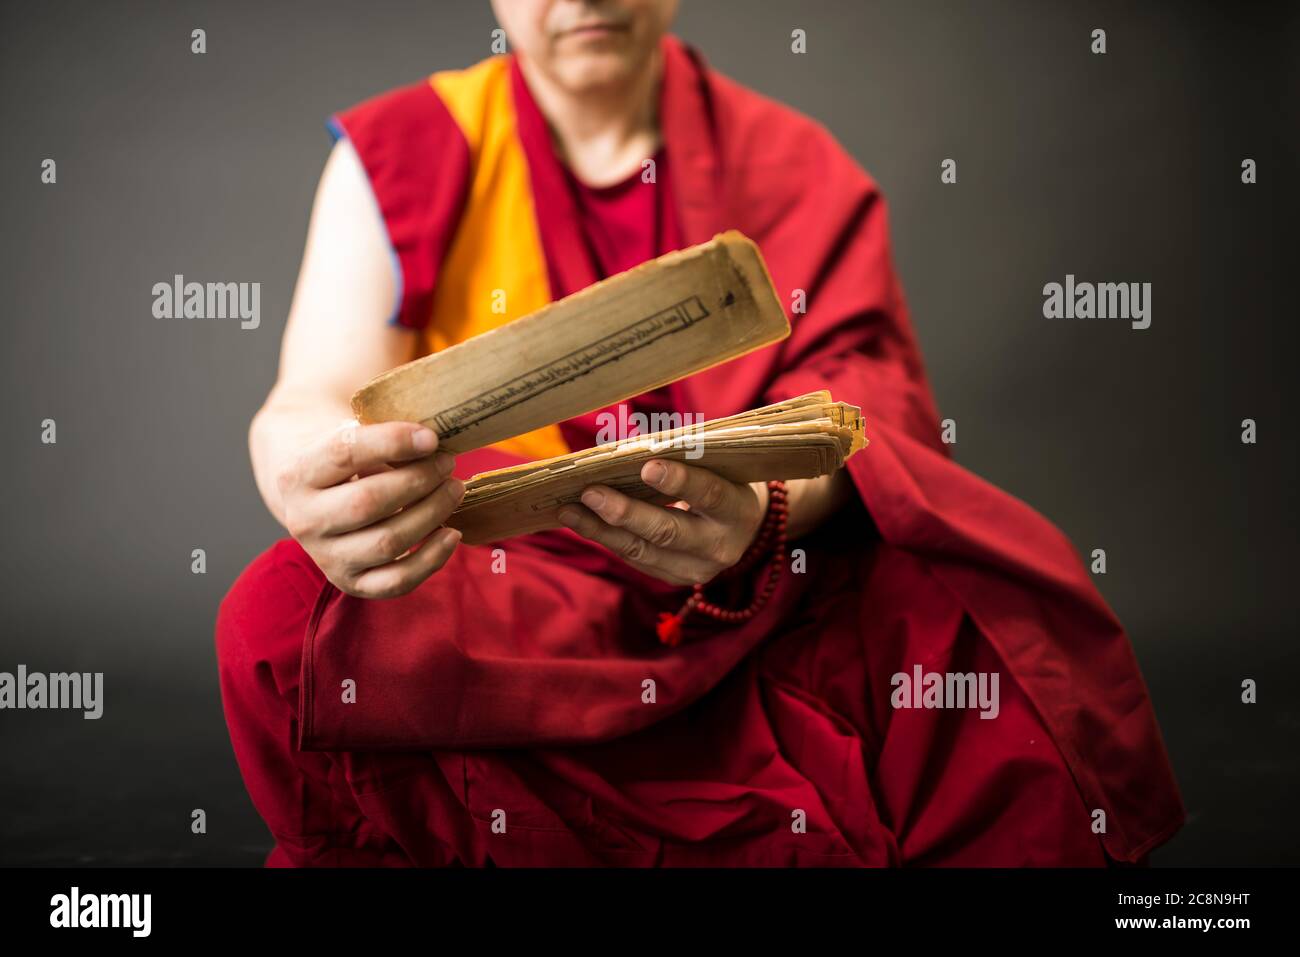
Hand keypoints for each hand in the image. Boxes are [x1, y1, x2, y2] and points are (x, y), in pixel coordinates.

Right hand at [277, 421, 464, 597]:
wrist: (316, 500)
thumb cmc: (345, 462)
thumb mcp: (352, 440)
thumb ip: (384, 440)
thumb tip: (433, 445)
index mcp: (297, 475)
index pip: (344, 453)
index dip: (392, 442)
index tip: (431, 438)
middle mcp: (305, 521)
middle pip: (367, 502)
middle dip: (418, 481)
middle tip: (447, 463)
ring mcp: (326, 558)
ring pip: (388, 542)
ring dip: (431, 513)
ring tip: (454, 490)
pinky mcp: (351, 583)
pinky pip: (397, 580)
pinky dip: (432, 558)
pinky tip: (451, 533)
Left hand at [556, 459, 766, 585]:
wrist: (744, 526)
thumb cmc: (724, 480)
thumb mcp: (718, 466)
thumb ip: (684, 458)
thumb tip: (629, 452)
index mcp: (738, 510)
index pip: (709, 494)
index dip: (679, 482)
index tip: (647, 466)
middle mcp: (721, 546)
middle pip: (668, 531)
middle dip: (625, 512)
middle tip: (590, 493)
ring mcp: (697, 570)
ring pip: (642, 550)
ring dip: (601, 529)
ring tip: (570, 509)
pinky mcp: (674, 578)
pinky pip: (635, 558)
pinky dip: (606, 538)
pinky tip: (581, 521)